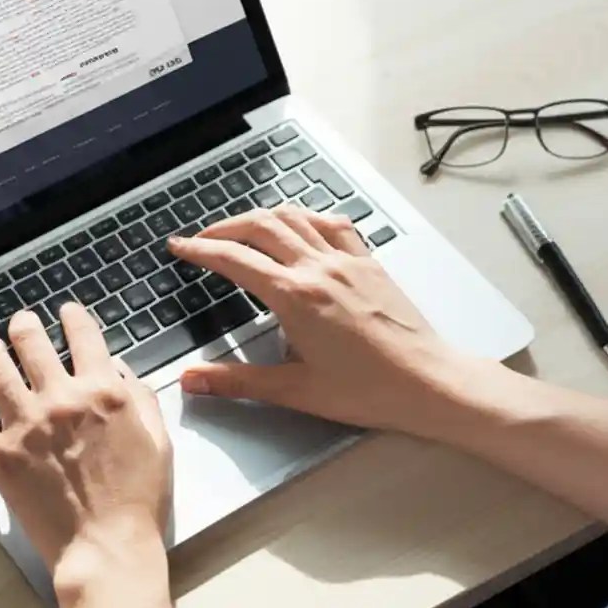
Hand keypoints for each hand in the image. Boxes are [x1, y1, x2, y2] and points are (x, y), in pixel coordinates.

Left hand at [0, 304, 172, 607]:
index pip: (84, 335)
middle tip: (22, 323)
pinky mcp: (0, 454)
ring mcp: (26, 425)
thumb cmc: (137, 500)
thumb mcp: (158, 441)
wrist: (106, 545)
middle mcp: (61, 399)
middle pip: (32, 342)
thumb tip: (123, 372)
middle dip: (25, 325)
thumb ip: (141, 399)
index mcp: (103, 392)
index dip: (73, 316)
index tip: (67, 311)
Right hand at [169, 205, 498, 436]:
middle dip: (224, 227)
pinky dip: (306, 217)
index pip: (234, 259)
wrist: (428, 383)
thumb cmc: (369, 390)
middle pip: (260, 226)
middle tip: (202, 238)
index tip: (179, 246)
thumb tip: (191, 380)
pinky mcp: (369, 263)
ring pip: (295, 218)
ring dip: (261, 217)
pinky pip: (332, 224)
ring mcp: (347, 261)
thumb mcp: (294, 391)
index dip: (200, 249)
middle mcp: (319, 269)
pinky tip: (300, 226)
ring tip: (241, 228)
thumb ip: (236, 382)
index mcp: (295, 297)